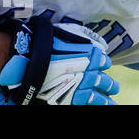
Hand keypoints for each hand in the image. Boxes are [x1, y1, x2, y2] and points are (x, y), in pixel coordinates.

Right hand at [0, 15, 118, 104]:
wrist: (28, 60)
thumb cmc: (45, 44)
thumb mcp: (67, 32)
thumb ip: (84, 37)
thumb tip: (99, 43)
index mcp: (92, 56)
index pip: (104, 62)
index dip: (102, 64)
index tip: (100, 66)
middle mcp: (91, 73)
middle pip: (106, 82)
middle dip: (109, 85)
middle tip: (110, 87)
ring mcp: (83, 89)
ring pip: (102, 97)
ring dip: (106, 99)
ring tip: (109, 101)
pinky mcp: (73, 100)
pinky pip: (90, 104)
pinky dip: (97, 104)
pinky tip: (101, 105)